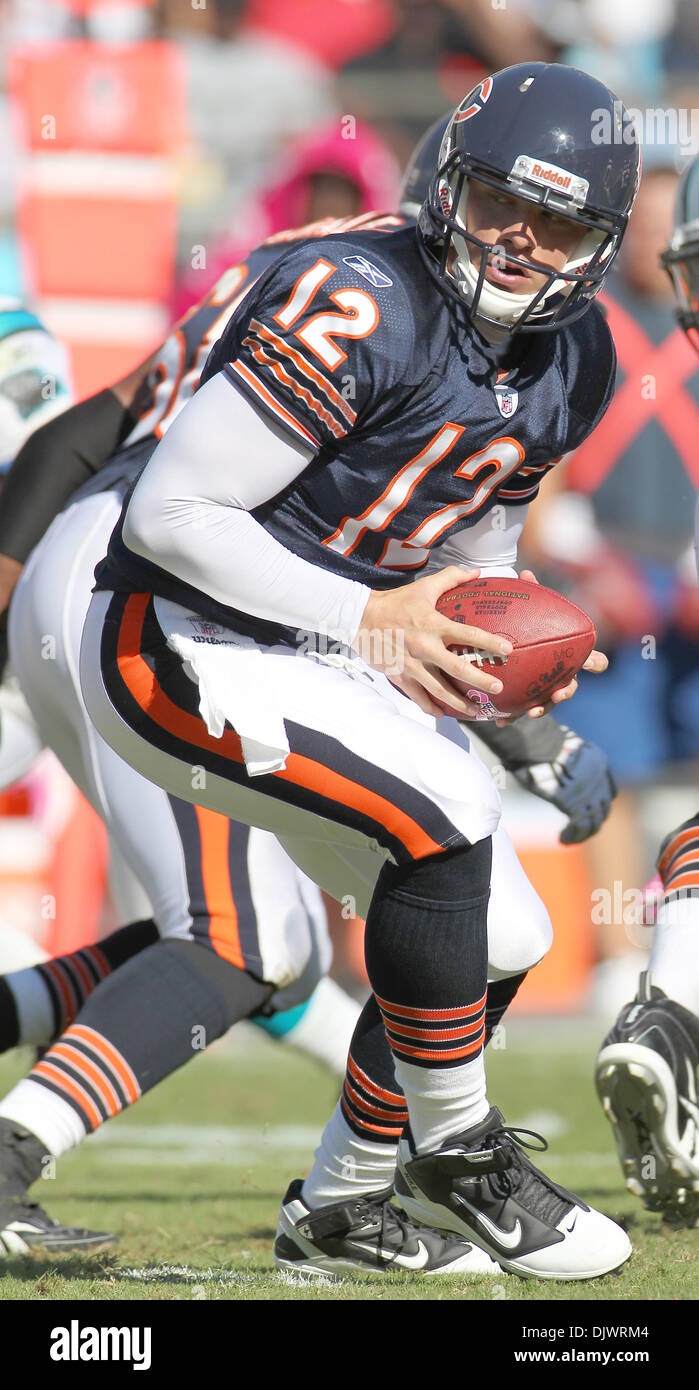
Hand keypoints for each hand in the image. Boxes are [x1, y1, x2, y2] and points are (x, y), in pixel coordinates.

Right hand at [356, 566, 512, 717]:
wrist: (360, 618)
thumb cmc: (395, 602)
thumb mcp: (424, 587)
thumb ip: (452, 578)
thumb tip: (477, 572)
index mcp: (434, 625)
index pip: (468, 635)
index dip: (489, 643)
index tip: (507, 650)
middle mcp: (425, 647)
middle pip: (457, 669)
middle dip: (480, 681)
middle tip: (497, 690)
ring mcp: (411, 665)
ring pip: (439, 690)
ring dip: (459, 703)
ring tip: (476, 711)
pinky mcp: (399, 676)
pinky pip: (418, 696)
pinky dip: (431, 706)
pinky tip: (443, 713)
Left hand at [496, 568, 607, 723]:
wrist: (510, 643)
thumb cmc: (529, 625)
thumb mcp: (530, 610)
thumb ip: (532, 594)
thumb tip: (526, 574)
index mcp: (568, 654)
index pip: (592, 659)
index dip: (596, 662)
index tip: (595, 665)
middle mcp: (561, 674)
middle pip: (571, 685)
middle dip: (566, 690)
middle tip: (558, 693)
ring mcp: (545, 688)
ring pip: (548, 702)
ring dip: (542, 708)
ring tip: (531, 711)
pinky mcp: (527, 698)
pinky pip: (522, 709)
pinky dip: (513, 715)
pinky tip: (500, 721)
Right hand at [512, 728, 616, 843]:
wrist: (536, 742)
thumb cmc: (539, 742)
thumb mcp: (563, 749)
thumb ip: (567, 762)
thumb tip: (555, 769)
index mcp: (598, 762)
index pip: (610, 792)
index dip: (600, 805)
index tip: (589, 813)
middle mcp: (599, 778)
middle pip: (603, 809)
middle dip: (592, 823)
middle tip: (577, 831)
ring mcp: (588, 792)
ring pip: (594, 822)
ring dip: (583, 834)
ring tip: (567, 839)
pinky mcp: (573, 803)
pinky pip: (580, 826)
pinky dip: (573, 836)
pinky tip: (563, 839)